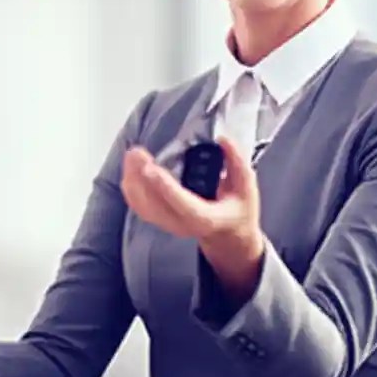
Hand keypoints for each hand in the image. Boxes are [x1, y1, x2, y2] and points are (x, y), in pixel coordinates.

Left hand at [120, 135, 265, 302]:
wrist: (228, 237)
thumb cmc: (238, 211)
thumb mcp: (247, 188)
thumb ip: (237, 163)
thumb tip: (224, 140)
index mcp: (206, 218)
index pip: (183, 204)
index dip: (166, 187)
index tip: (151, 168)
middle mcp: (183, 224)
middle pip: (155, 205)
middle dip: (141, 178)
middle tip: (137, 152)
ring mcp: (168, 224)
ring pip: (142, 205)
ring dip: (133, 180)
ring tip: (132, 154)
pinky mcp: (159, 220)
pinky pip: (139, 206)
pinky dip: (131, 187)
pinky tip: (130, 168)